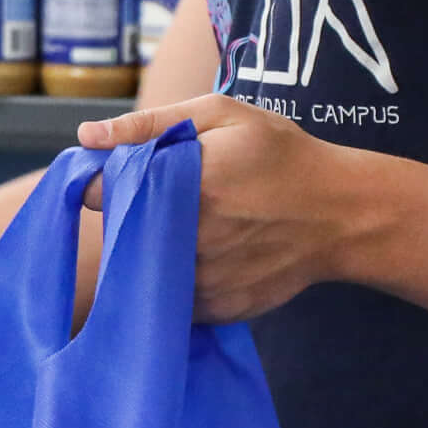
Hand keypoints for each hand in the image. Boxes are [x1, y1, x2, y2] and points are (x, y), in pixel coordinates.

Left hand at [74, 95, 373, 324]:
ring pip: (146, 271)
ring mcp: (205, 281)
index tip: (114, 177)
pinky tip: (205, 253)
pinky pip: (174, 297)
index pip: (106, 194)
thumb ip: (151, 125)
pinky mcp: (218, 310)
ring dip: (151, 251)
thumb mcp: (223, 117)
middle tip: (162, 200)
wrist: (341, 215)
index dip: (103, 184)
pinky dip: (176, 278)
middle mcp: (192, 240)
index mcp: (188, 185)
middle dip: (129, 217)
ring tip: (188, 226)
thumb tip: (87, 137)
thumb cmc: (280, 155)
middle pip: (122, 235)